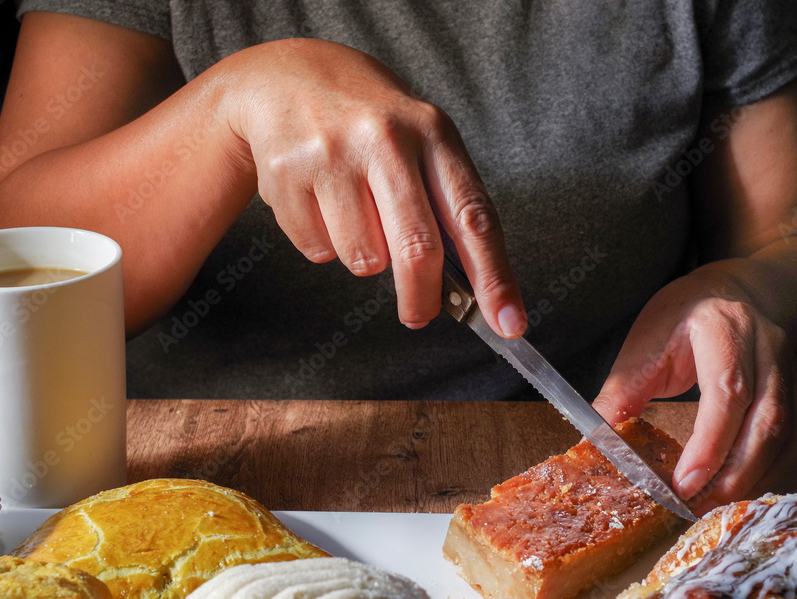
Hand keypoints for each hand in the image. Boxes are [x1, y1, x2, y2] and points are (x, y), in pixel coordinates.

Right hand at [221, 39, 525, 335]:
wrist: (286, 78)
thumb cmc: (370, 124)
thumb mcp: (420, 143)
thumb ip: (445, 207)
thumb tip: (471, 289)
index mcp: (432, 132)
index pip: (474, 217)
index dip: (495, 277)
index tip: (510, 324)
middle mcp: (385, 139)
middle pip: (417, 249)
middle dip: (422, 299)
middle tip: (420, 315)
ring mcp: (332, 155)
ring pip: (363, 259)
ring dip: (365, 258)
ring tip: (355, 214)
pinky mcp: (287, 175)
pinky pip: (318, 250)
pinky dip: (325, 245)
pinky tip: (321, 203)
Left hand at [592, 274, 796, 514]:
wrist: (730, 294)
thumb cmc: (682, 319)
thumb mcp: (644, 344)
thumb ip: (622, 391)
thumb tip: (596, 442)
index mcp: (724, 327)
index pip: (729, 390)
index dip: (710, 443)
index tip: (684, 483)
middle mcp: (770, 348)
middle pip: (768, 421)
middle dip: (734, 474)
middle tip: (698, 508)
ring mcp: (796, 372)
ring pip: (795, 437)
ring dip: (759, 481)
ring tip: (719, 508)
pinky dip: (782, 476)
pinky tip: (751, 494)